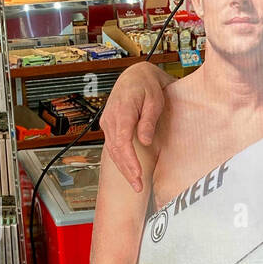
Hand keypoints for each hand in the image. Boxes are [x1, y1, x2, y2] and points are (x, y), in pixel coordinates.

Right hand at [99, 63, 168, 192]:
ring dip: (124, 169)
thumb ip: (148, 121)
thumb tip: (144, 140)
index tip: (137, 173)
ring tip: (136, 185)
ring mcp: (108, 122)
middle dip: (127, 171)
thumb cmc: (147, 87)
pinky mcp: (110, 127)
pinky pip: (113, 147)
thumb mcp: (154, 101)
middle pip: (116, 150)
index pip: (122, 140)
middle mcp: (111, 118)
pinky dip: (121, 161)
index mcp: (122, 110)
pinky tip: (129, 173)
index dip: (129, 159)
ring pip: (113, 151)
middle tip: (139, 187)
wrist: (136, 76)